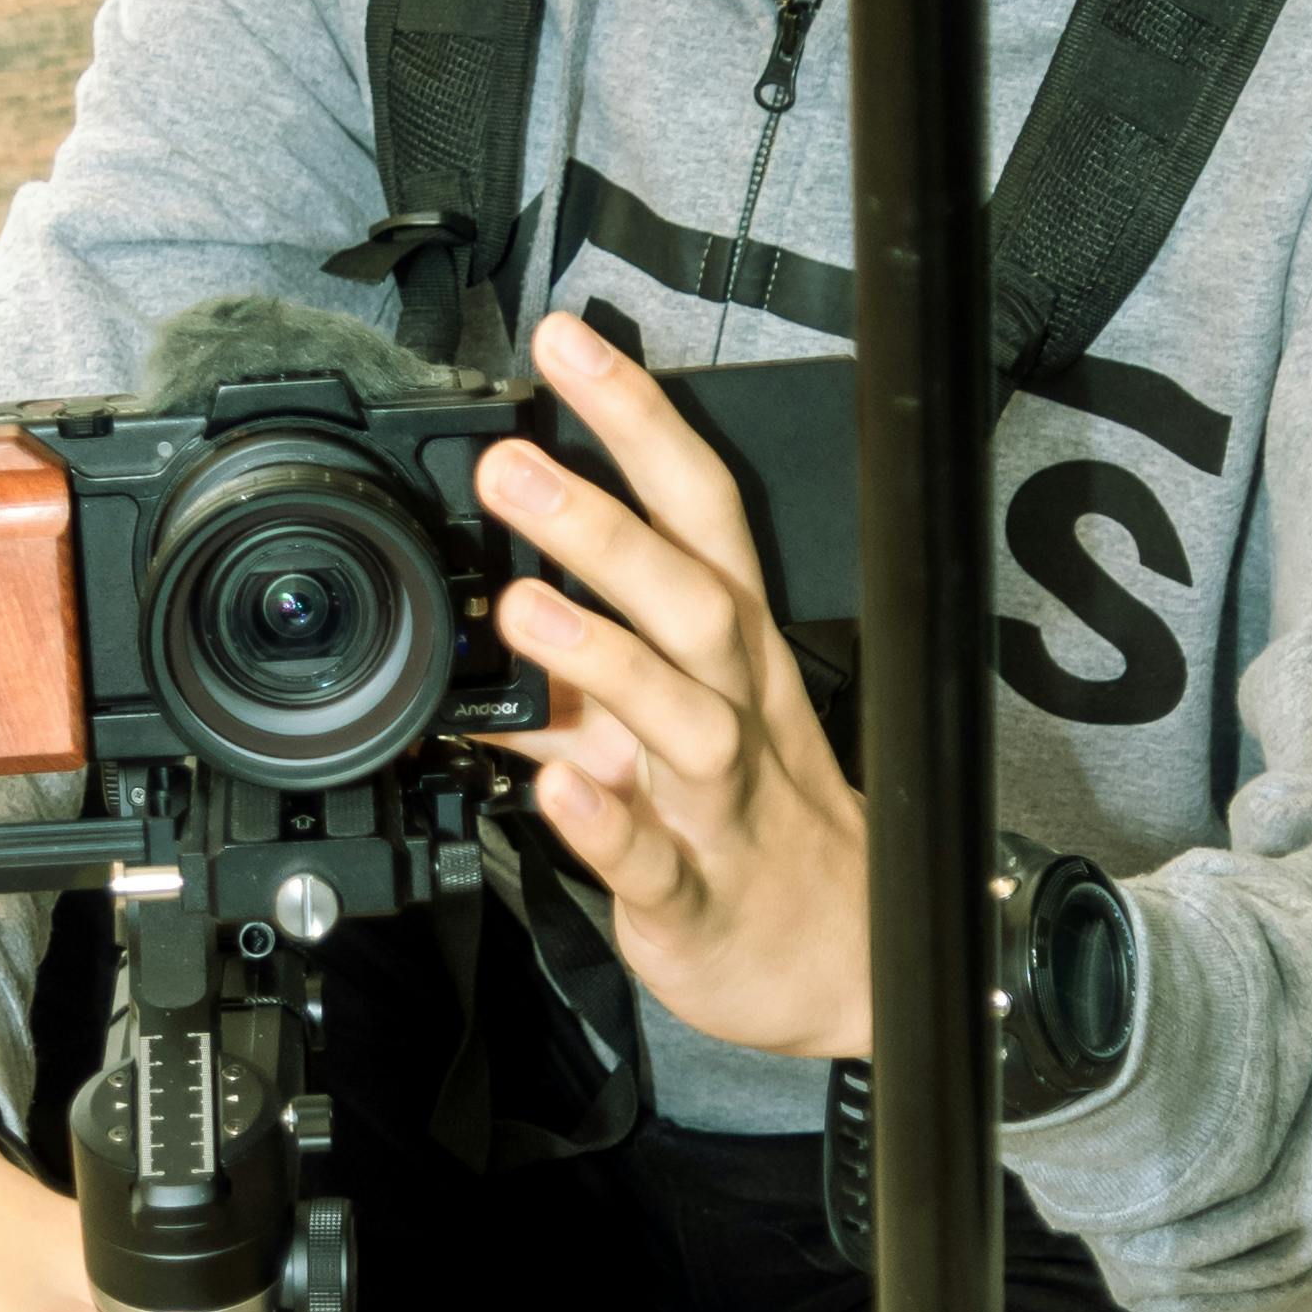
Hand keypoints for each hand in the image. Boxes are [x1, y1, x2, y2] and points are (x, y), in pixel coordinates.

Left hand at [475, 316, 871, 1059]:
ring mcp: (723, 803)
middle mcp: (737, 710)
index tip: (567, 345)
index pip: (698, 510)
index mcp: (732, 650)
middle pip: (693, 597)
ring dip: (604, 657)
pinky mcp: (696, 894)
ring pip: (681, 718)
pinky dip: (605, 823)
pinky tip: (558, 789)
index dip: (637, 421)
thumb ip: (567, 669)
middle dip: (605, 525)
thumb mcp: (658, 725)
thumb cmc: (751, 825)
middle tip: (510, 465)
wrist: (841, 966)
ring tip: (519, 607)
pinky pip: (654, 858)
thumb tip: (470, 605)